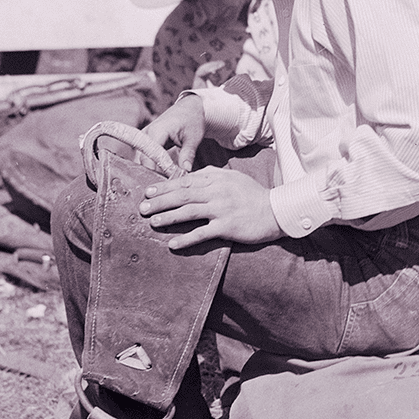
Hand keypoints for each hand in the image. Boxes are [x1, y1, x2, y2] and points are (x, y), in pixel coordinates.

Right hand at [136, 94, 206, 176]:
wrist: (190, 108)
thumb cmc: (192, 120)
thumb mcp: (193, 138)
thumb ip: (187, 154)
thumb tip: (185, 171)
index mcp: (157, 131)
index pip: (151, 157)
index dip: (158, 171)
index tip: (169, 183)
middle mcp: (146, 134)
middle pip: (144, 160)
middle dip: (154, 173)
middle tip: (167, 187)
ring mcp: (144, 137)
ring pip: (143, 160)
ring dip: (153, 170)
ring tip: (164, 183)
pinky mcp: (146, 141)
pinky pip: (145, 157)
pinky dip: (153, 166)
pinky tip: (162, 176)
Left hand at [139, 165, 280, 248]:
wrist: (276, 211)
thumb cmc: (252, 195)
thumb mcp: (232, 178)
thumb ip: (211, 174)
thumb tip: (190, 175)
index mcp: (216, 178)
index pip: (184, 181)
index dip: (164, 186)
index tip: (148, 191)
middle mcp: (217, 192)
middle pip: (182, 195)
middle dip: (160, 201)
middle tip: (142, 207)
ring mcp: (222, 209)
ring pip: (189, 212)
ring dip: (168, 217)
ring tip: (152, 222)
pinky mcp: (227, 227)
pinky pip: (203, 233)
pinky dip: (187, 238)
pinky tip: (173, 244)